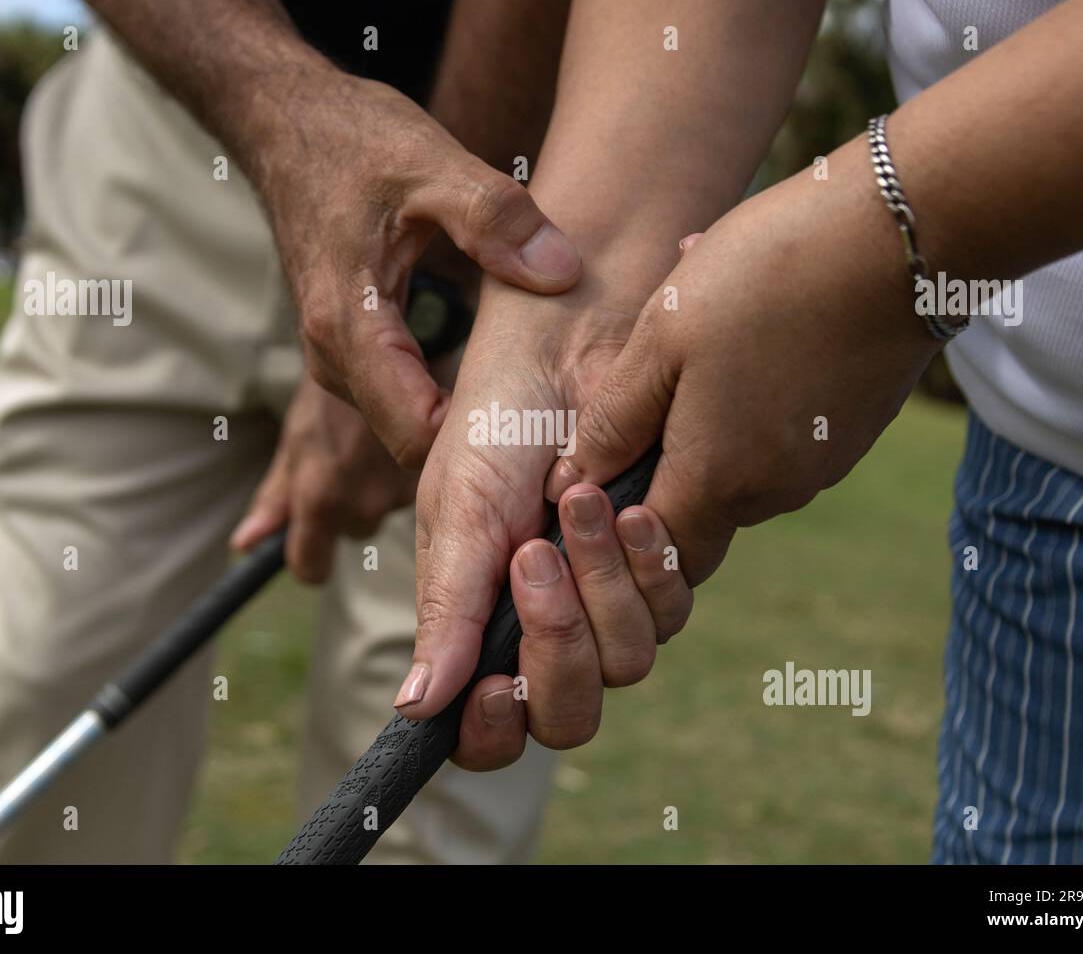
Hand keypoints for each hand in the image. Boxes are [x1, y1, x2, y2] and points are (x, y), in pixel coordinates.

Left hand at [230, 375, 416, 583]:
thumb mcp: (297, 441)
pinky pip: (411, 491)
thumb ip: (276, 497)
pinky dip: (404, 472)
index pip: (309, 566)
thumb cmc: (331, 394)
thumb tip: (245, 544)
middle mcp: (365, 504)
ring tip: (372, 442)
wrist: (382, 349)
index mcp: (321, 499)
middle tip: (346, 456)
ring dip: (377, 485)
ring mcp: (403, 494)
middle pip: (352, 531)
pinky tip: (397, 440)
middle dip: (347, 504)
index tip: (310, 544)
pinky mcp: (433, 477)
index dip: (307, 557)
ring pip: (383, 509)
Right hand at [257, 74, 581, 467]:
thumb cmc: (352, 138)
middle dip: (480, 443)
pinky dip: (444, 394)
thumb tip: (560, 273)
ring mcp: (335, 353)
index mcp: (348, 324)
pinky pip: (399, 394)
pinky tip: (495, 374)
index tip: (541, 435)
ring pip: (405, 420)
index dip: (479, 448)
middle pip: (412, 440)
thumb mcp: (433, 163)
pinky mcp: (347, 344)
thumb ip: (495, 217)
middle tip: (554, 427)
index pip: (414, 434)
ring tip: (535, 401)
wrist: (284, 121)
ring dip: (463, 420)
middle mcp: (332, 354)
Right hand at [394, 279, 690, 768]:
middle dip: (553, 648)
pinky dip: (644, 562)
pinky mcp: (662, 569)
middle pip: (565, 715)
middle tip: (533, 562)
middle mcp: (545, 627)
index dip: (490, 732)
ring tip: (576, 502)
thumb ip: (445, 609)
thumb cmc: (498, 423)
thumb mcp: (457, 513)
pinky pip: (670, 610)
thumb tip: (412, 708)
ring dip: (598, 585)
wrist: (572, 350)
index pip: (488, 729)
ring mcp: (608, 602)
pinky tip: (625, 505)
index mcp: (478, 625)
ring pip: (624, 664)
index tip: (493, 690)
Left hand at [546, 135, 943, 587]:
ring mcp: (823, 463)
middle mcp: (776, 492)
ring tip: (696, 330)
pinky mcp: (853, 428)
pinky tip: (747, 321)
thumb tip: (579, 478)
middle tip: (649, 375)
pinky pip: (779, 430)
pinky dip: (750, 393)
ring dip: (705, 414)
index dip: (621, 526)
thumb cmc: (767, 277)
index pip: (658, 553)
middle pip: (697, 509)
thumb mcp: (661, 338)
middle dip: (662, 457)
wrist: (902, 233)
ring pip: (738, 463)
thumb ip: (615, 421)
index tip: (601, 465)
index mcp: (720, 482)